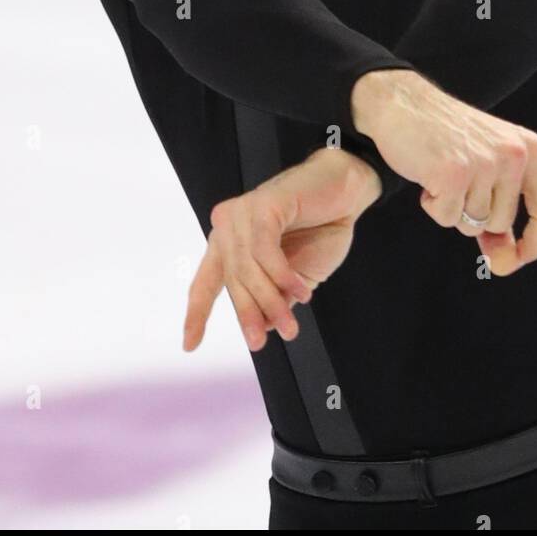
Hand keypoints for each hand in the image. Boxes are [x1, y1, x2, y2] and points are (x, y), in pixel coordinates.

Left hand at [183, 145, 380, 352]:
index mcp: (229, 243)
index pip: (206, 282)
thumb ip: (275, 296)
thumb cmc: (321, 229)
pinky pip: (264, 249)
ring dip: (269, 301)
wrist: (347, 190)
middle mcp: (228, 226)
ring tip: (290, 326)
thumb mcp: (294, 277)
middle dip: (247, 315)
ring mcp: (242, 213)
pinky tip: (302, 292)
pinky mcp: (263, 204)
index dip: (197, 314)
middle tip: (260, 344)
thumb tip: (261, 327)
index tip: (189, 345)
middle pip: (231, 280)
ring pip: (247, 268)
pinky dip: (282, 275)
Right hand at [351, 69, 536, 272]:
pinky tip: (428, 176)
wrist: (404, 103)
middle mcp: (514, 155)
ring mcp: (484, 164)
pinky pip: (446, 217)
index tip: (517, 260)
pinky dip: (432, 205)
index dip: (535, 243)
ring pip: (472, 224)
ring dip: (452, 208)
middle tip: (457, 185)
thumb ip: (501, 207)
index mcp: (531, 150)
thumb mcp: (488, 162)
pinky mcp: (454, 173)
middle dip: (475, 216)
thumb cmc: (445, 134)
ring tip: (443, 174)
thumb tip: (505, 262)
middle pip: (502, 224)